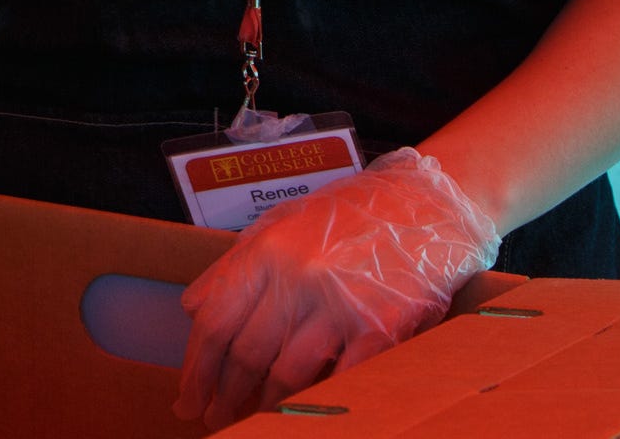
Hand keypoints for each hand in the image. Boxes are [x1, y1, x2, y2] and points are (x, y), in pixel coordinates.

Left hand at [174, 148, 500, 430]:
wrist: (431, 202)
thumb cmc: (353, 213)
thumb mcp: (283, 222)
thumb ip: (236, 265)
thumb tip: (192, 308)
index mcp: (267, 249)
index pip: (216, 320)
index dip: (197, 368)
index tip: (188, 397)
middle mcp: (299, 276)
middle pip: (247, 352)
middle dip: (226, 394)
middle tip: (215, 418)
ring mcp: (343, 303)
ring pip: (289, 371)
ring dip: (268, 404)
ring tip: (256, 418)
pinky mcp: (385, 326)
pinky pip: (343, 377)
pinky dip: (322, 398)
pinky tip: (307, 410)